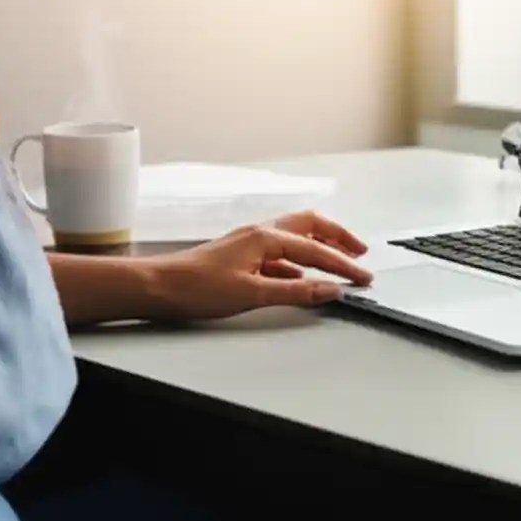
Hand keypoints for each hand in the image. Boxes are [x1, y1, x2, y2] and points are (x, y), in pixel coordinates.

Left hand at [150, 211, 372, 319]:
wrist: (157, 288)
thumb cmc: (195, 287)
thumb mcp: (252, 293)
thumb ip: (295, 291)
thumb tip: (329, 290)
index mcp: (265, 237)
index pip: (316, 249)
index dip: (343, 265)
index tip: (363, 278)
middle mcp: (259, 234)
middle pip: (310, 227)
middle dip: (338, 238)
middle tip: (360, 253)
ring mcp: (249, 244)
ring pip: (296, 237)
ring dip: (320, 246)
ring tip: (339, 260)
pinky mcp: (241, 257)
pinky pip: (280, 253)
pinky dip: (299, 262)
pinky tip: (302, 277)